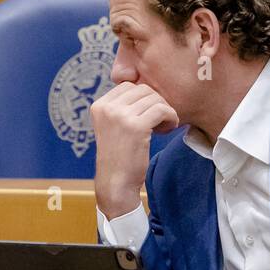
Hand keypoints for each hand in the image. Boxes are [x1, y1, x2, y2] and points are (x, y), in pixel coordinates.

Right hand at [91, 82, 178, 218]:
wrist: (116, 183)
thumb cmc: (118, 156)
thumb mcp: (112, 126)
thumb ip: (121, 107)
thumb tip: (145, 88)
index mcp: (99, 106)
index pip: (128, 86)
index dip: (143, 97)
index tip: (148, 114)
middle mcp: (107, 108)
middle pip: (142, 89)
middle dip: (155, 102)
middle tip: (159, 120)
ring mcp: (120, 116)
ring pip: (154, 98)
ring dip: (165, 110)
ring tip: (164, 125)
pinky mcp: (136, 127)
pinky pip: (162, 110)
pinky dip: (171, 117)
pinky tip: (169, 128)